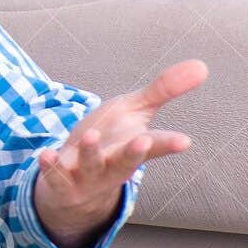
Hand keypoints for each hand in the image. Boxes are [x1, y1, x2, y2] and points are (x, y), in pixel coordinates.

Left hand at [33, 58, 207, 247]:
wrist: (75, 177)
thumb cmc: (110, 139)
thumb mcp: (135, 110)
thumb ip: (164, 90)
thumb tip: (202, 66)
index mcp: (134, 147)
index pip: (155, 146)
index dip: (168, 144)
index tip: (184, 141)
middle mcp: (113, 165)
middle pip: (126, 162)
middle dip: (134, 154)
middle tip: (142, 143)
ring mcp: (87, 176)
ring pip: (91, 167)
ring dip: (90, 153)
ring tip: (89, 135)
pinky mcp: (61, 181)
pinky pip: (55, 176)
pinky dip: (50, 166)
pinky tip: (45, 154)